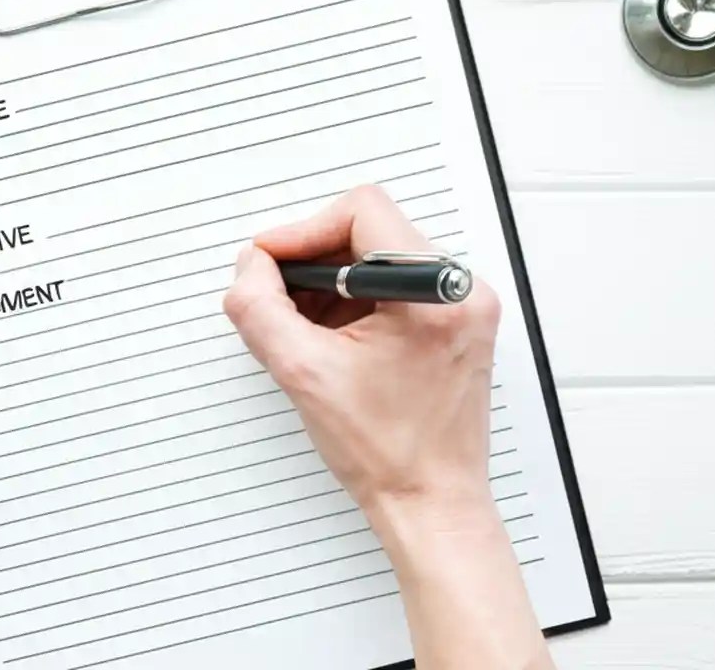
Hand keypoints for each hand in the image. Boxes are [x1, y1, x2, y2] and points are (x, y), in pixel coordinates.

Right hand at [224, 186, 551, 668]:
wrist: (430, 502)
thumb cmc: (387, 454)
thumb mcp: (301, 373)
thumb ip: (260, 308)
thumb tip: (250, 268)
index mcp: (434, 294)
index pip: (362, 211)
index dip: (302, 231)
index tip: (270, 261)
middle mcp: (461, 292)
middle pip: (371, 230)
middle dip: (314, 261)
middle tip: (279, 297)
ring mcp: (463, 309)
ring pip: (380, 259)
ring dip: (332, 285)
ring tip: (307, 330)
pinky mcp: (457, 325)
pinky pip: (397, 288)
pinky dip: (355, 304)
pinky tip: (333, 342)